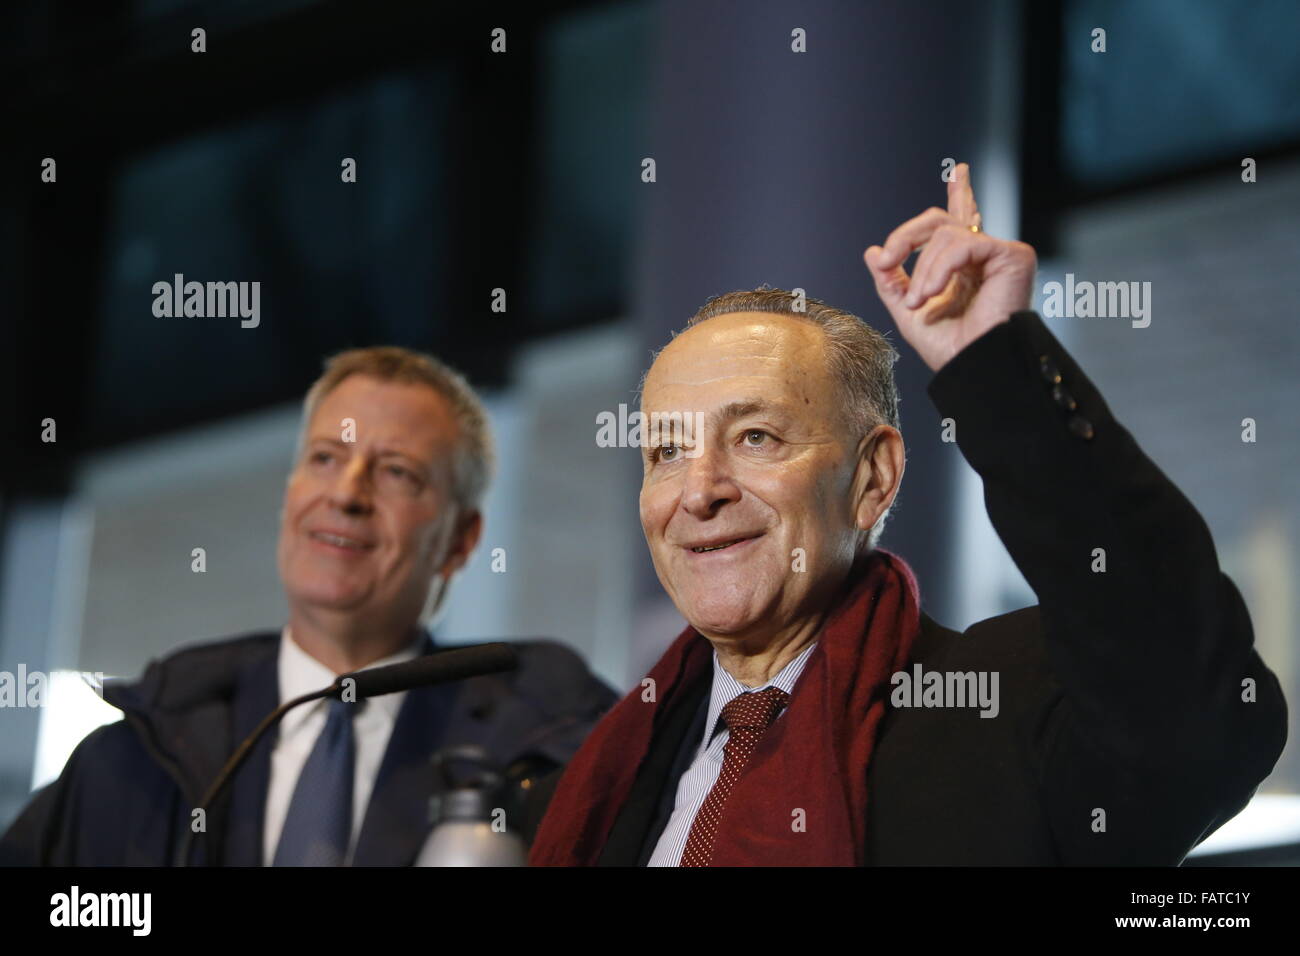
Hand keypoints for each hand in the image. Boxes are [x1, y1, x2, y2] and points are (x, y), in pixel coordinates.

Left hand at [863, 163, 1036, 372]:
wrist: (970, 366)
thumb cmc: (948, 348)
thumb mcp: (908, 311)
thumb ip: (891, 282)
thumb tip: (872, 252)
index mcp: (966, 267)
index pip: (962, 221)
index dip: (961, 194)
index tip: (959, 171)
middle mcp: (985, 257)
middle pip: (939, 221)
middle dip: (906, 236)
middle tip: (888, 260)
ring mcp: (1001, 254)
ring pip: (945, 234)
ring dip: (922, 269)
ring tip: (920, 301)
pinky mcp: (1013, 255)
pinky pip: (962, 244)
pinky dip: (940, 268)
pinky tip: (934, 293)